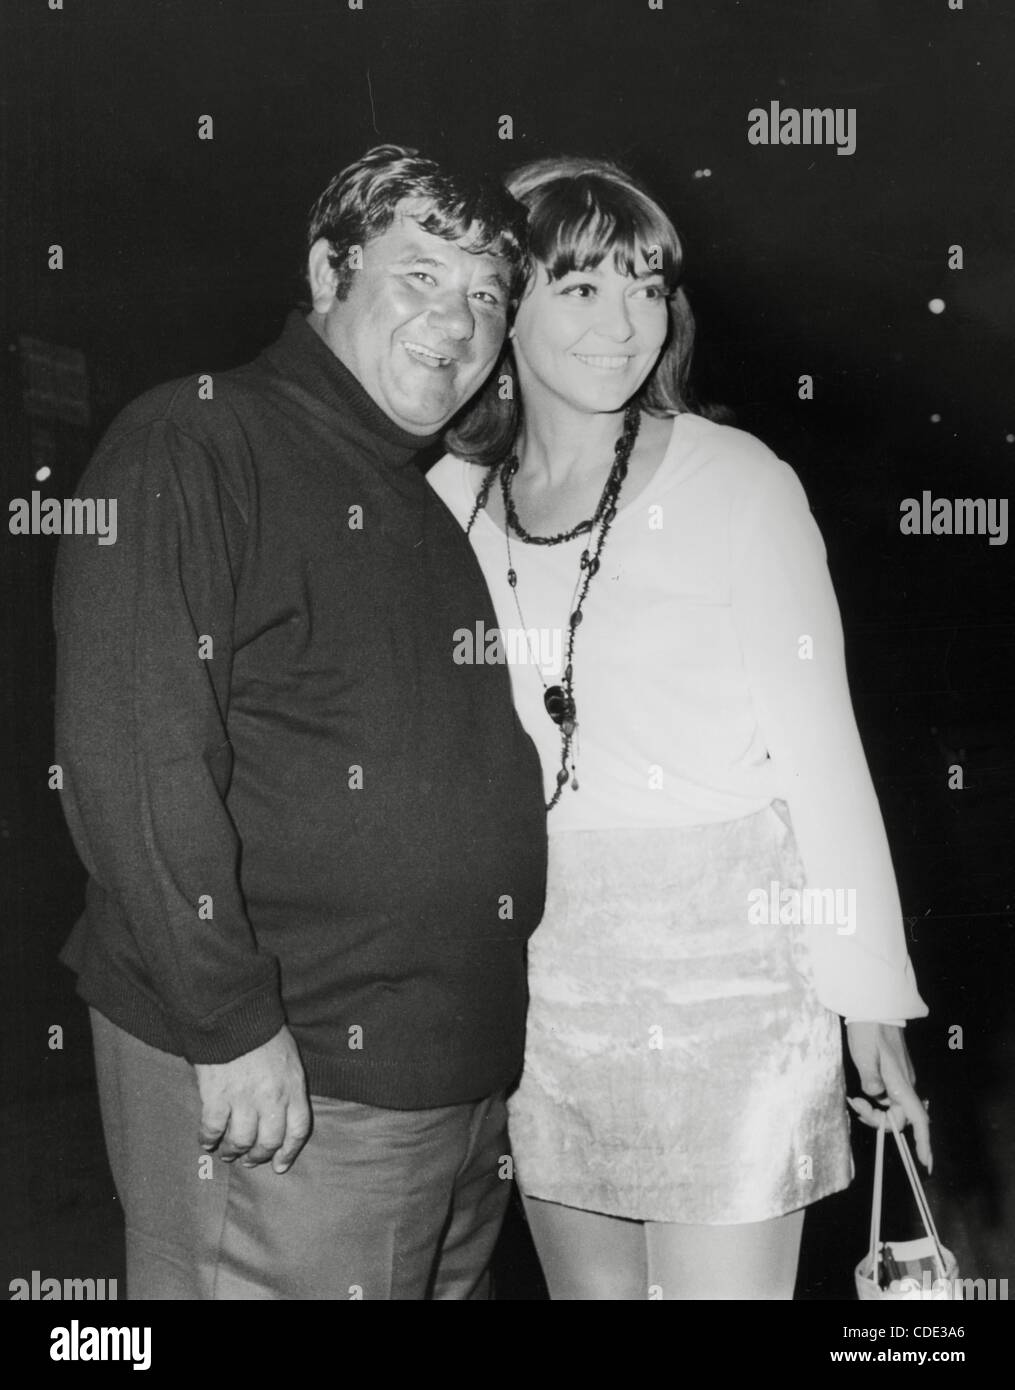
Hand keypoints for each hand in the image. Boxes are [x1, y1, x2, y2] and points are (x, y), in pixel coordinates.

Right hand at [194, 1025, 311, 1173]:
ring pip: (241, 1141)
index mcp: (292, 1087)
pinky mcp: (217, 1096)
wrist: (235, 1016)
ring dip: (233, 1151)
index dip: (289, 1151)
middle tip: (250, 1160)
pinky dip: (208, 1139)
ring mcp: (243, 1099)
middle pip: (268, 1141)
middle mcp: (271, 1098)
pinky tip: (207, 1141)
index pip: (298, 1130)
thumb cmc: (264, 1035)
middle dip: (258, 1156)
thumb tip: (280, 1114)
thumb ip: (288, 1087)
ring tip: (228, 1153)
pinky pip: (213, 1129)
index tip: (280, 1165)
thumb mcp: (289, 1060)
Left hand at [846, 1022, 931, 1171]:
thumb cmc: (868, 1031)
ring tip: (854, 1101)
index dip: (923, 1142)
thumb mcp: (864, 1055)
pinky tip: (860, 1098)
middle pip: (899, 1120)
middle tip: (855, 1106)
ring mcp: (901, 1081)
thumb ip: (870, 1078)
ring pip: (892, 1110)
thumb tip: (875, 1096)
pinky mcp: (894, 1077)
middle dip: (878, 1122)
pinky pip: (889, 1100)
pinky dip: (875, 1104)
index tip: (926, 1163)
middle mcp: (905, 1086)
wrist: (873, 1010)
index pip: (918, 1120)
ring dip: (874, 1113)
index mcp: (901, 1084)